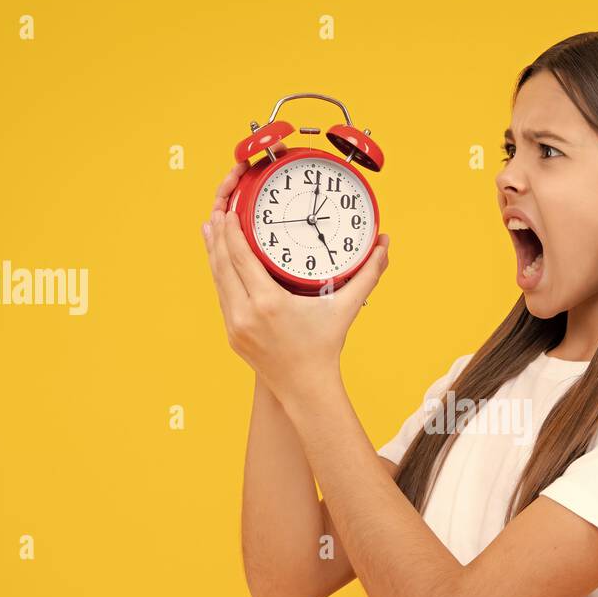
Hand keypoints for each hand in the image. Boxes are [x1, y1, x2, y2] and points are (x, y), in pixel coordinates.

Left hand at [200, 165, 389, 405]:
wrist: (306, 387)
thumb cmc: (325, 346)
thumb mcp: (345, 308)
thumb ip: (367, 275)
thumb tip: (385, 244)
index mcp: (269, 303)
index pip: (241, 257)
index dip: (232, 231)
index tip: (230, 210)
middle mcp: (245, 313)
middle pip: (221, 264)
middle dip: (218, 235)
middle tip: (218, 210)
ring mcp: (234, 325)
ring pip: (217, 280)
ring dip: (213, 252)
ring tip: (212, 227)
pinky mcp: (231, 335)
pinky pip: (222, 296)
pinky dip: (219, 275)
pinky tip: (219, 261)